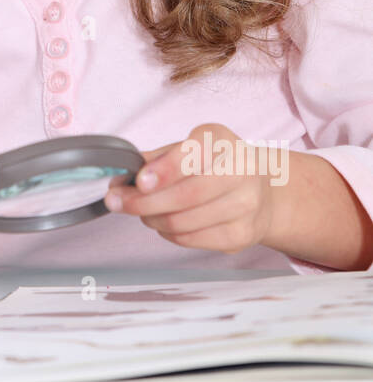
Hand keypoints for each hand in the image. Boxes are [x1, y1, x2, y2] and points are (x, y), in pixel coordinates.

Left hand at [104, 123, 278, 253]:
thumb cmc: (216, 166)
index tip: (139, 181)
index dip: (166, 170)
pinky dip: (169, 233)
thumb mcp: (189, 149)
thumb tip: (122, 178)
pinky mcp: (242, 234)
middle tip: (118, 202)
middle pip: (186, 194)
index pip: (196, 153)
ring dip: (152, 219)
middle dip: (144, 202)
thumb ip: (155, 160)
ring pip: (184, 221)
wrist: (263, 191)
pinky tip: (165, 223)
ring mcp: (246, 205)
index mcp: (224, 142)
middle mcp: (242, 171)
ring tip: (143, 212)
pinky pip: (192, 239)